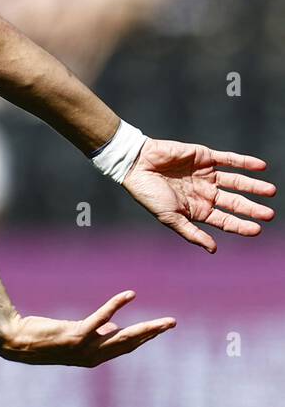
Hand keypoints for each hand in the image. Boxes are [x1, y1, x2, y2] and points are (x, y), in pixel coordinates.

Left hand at [0, 290, 174, 366]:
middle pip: (130, 344)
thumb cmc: (43, 338)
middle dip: (153, 334)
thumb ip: (95, 335)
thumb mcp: (73, 338)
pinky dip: (116, 306)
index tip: (159, 329)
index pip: (125, 348)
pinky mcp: (75, 334)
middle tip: (172, 323)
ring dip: (146, 328)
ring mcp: (85, 347)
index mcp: (93, 357)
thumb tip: (114, 329)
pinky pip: (101, 318)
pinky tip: (129, 295)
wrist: (15, 342)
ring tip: (165, 320)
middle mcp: (92, 356)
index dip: (144, 339)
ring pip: (123, 336)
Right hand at [123, 138, 274, 252]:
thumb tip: (213, 249)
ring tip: (270, 191)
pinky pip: (230, 160)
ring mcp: (206, 174)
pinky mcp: (205, 157)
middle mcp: (205, 192)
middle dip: (252, 208)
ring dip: (253, 186)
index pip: (225, 220)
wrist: (136, 164)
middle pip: (234, 202)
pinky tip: (261, 167)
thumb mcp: (169, 217)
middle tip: (269, 214)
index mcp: (197, 209)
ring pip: (236, 181)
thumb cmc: (148, 194)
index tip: (257, 230)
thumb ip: (191, 232)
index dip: (241, 226)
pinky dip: (245, 162)